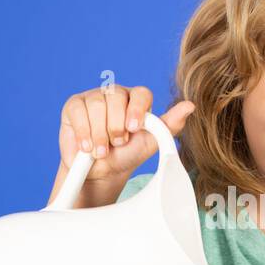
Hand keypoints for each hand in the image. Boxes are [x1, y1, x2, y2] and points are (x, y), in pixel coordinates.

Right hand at [59, 86, 193, 183]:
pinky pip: (78, 111)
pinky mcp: (74, 105)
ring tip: (102, 150)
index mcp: (136, 99)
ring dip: (100, 134)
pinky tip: (87, 147)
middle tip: (118, 143)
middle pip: (116, 97)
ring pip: (97, 104)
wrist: (102, 171)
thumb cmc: (127, 155)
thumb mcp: (151, 142)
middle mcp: (115, 94)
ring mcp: (93, 97)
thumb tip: (190, 106)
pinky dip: (84, 132)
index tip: (133, 129)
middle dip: (116, 126)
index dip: (137, 110)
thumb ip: (170, 124)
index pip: (140, 93)